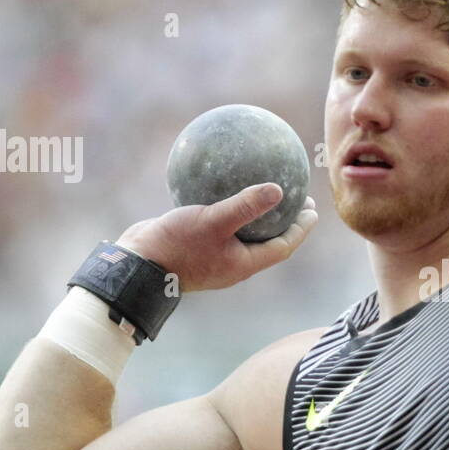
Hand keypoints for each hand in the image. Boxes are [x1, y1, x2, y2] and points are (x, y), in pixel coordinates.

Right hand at [115, 183, 317, 291]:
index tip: (312, 210)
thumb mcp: (214, 221)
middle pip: (267, 241)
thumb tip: (279, 189)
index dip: (300, 230)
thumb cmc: (176, 246)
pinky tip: (218, 184)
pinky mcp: (196, 245)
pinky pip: (218, 225)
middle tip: (296, 198)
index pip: (283, 247)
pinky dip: (225, 207)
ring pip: (242, 234)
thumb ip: (246, 206)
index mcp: (244, 264)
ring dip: (256, 215)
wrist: (135, 265)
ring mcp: (214, 256)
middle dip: (284, 221)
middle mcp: (232, 262)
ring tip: (263, 190)